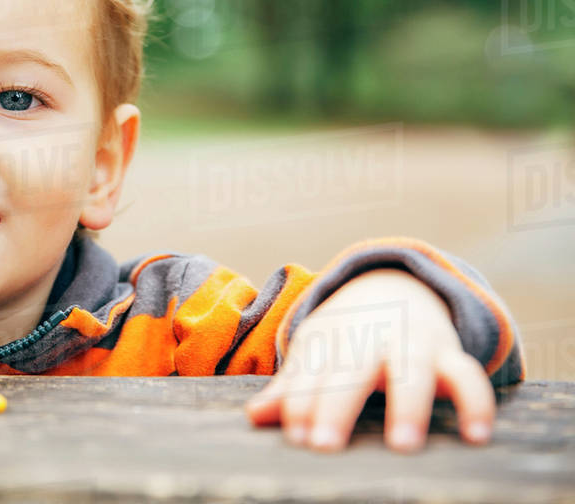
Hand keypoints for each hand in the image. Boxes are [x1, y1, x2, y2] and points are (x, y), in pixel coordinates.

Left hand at [244, 269, 495, 451]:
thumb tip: (253, 417)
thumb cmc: (345, 336)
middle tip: (324, 446)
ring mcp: (412, 343)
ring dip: (406, 405)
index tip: (296, 436)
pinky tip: (477, 436)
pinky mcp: (450, 354)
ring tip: (402, 445)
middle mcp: (369, 340)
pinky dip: (477, 402)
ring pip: (410, 371)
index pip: (310, 374)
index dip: (300, 403)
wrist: (392, 286)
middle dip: (335, 406)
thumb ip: (291, 387)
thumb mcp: (316, 353)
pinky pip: (469, 376)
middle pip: (350, 373)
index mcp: (330, 341)